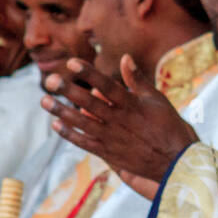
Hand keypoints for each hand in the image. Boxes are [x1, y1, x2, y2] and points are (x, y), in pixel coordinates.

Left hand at [42, 53, 197, 195]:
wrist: (174, 160)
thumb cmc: (168, 125)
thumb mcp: (156, 99)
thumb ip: (137, 79)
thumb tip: (125, 57)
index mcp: (132, 104)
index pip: (106, 85)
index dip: (88, 73)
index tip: (72, 63)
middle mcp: (119, 120)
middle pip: (89, 103)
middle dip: (68, 91)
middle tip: (50, 80)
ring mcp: (111, 137)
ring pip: (81, 123)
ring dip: (61, 112)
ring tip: (44, 101)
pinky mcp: (108, 152)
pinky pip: (84, 142)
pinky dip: (69, 134)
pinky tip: (56, 125)